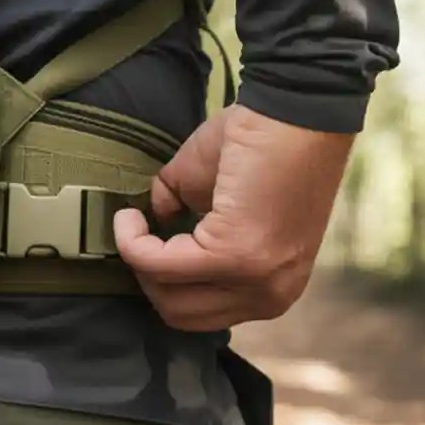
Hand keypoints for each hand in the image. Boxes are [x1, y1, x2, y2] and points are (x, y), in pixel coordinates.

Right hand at [113, 104, 355, 331]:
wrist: (294, 110)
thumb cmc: (263, 140)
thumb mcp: (215, 196)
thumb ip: (182, 217)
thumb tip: (152, 223)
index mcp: (274, 288)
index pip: (202, 313)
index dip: (165, 282)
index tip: (148, 241)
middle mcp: (271, 295)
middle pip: (182, 314)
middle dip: (147, 278)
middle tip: (137, 234)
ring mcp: (255, 279)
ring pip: (168, 296)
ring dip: (138, 260)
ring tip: (132, 223)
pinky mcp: (235, 255)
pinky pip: (160, 263)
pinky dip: (134, 243)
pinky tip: (130, 218)